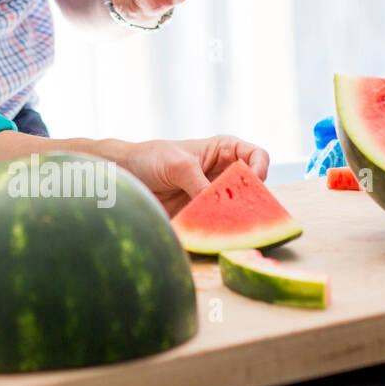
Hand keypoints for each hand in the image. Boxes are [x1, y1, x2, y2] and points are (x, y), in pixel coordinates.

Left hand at [118, 134, 270, 216]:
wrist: (124, 176)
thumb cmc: (150, 159)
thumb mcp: (178, 166)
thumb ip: (202, 185)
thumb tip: (221, 209)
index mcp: (223, 150)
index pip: (256, 156)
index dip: (260, 168)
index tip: (252, 181)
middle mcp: (224, 173)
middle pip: (252, 186)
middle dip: (254, 198)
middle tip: (248, 210)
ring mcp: (215, 195)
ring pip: (239, 207)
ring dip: (239, 217)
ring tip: (235, 226)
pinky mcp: (204, 214)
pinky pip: (221, 223)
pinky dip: (222, 229)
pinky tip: (217, 235)